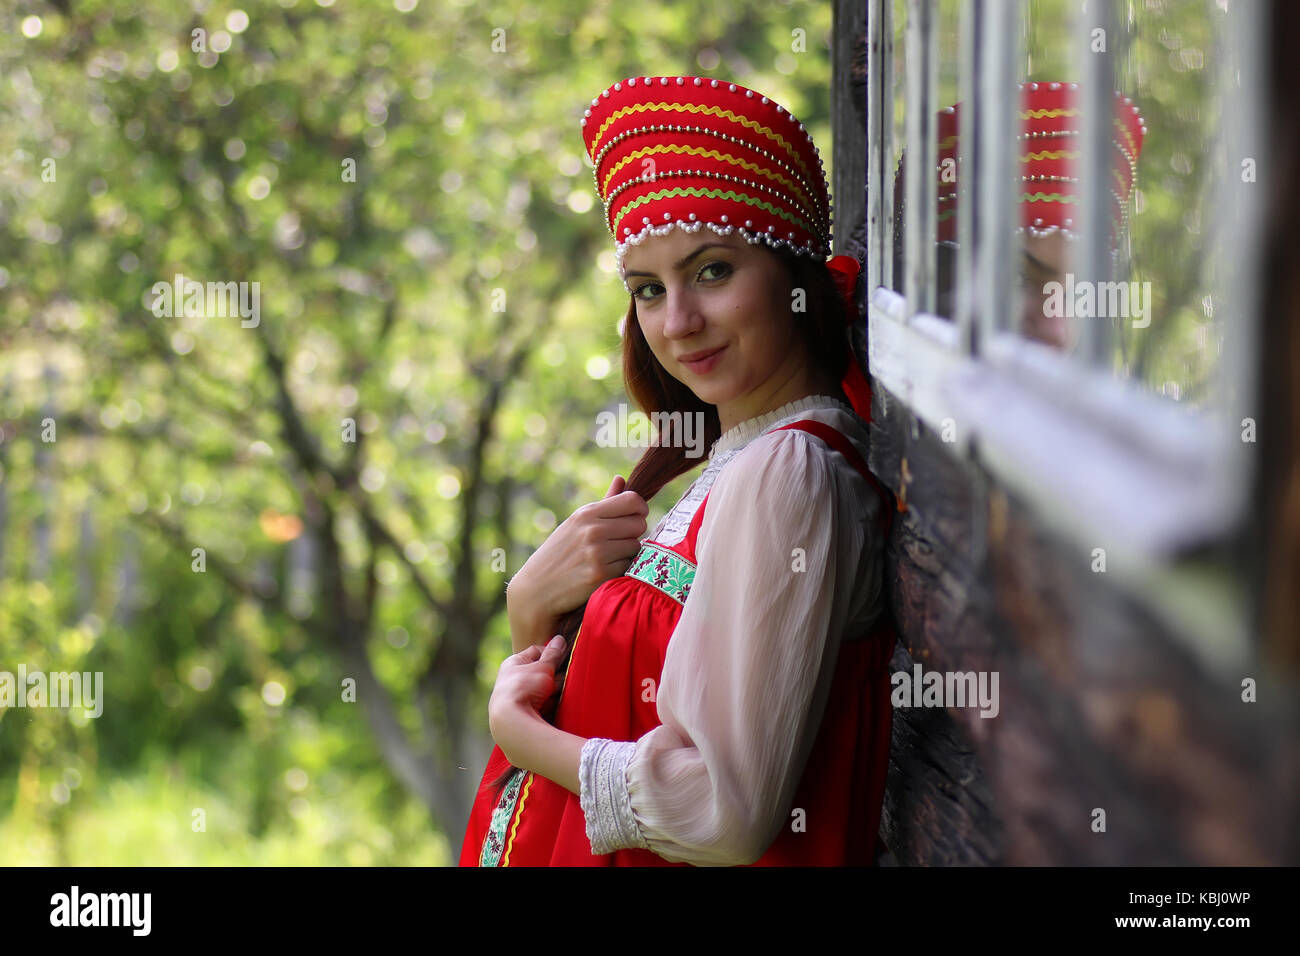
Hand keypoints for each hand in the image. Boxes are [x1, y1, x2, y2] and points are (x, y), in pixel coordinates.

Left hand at [489, 635, 568, 764]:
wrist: (511, 722)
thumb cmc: (523, 688)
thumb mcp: (542, 667)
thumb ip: (553, 655)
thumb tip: (559, 639)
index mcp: (513, 663)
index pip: (536, 651)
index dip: (551, 653)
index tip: (563, 657)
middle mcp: (513, 679)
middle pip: (542, 672)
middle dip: (553, 676)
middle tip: (558, 680)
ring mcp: (518, 698)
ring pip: (544, 690)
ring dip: (553, 692)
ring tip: (552, 696)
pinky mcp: (523, 714)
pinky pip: (543, 705)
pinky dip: (549, 705)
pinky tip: (550, 708)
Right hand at [507, 476, 647, 649]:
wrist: (536, 589)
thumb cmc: (559, 553)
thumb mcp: (576, 523)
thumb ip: (604, 502)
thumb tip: (620, 479)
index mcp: (587, 513)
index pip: (633, 500)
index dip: (640, 509)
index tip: (635, 517)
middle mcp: (593, 530)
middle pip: (639, 524)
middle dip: (633, 533)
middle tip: (618, 542)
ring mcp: (597, 552)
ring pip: (636, 546)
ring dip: (627, 553)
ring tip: (607, 558)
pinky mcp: (600, 574)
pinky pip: (628, 566)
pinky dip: (620, 570)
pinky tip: (603, 572)